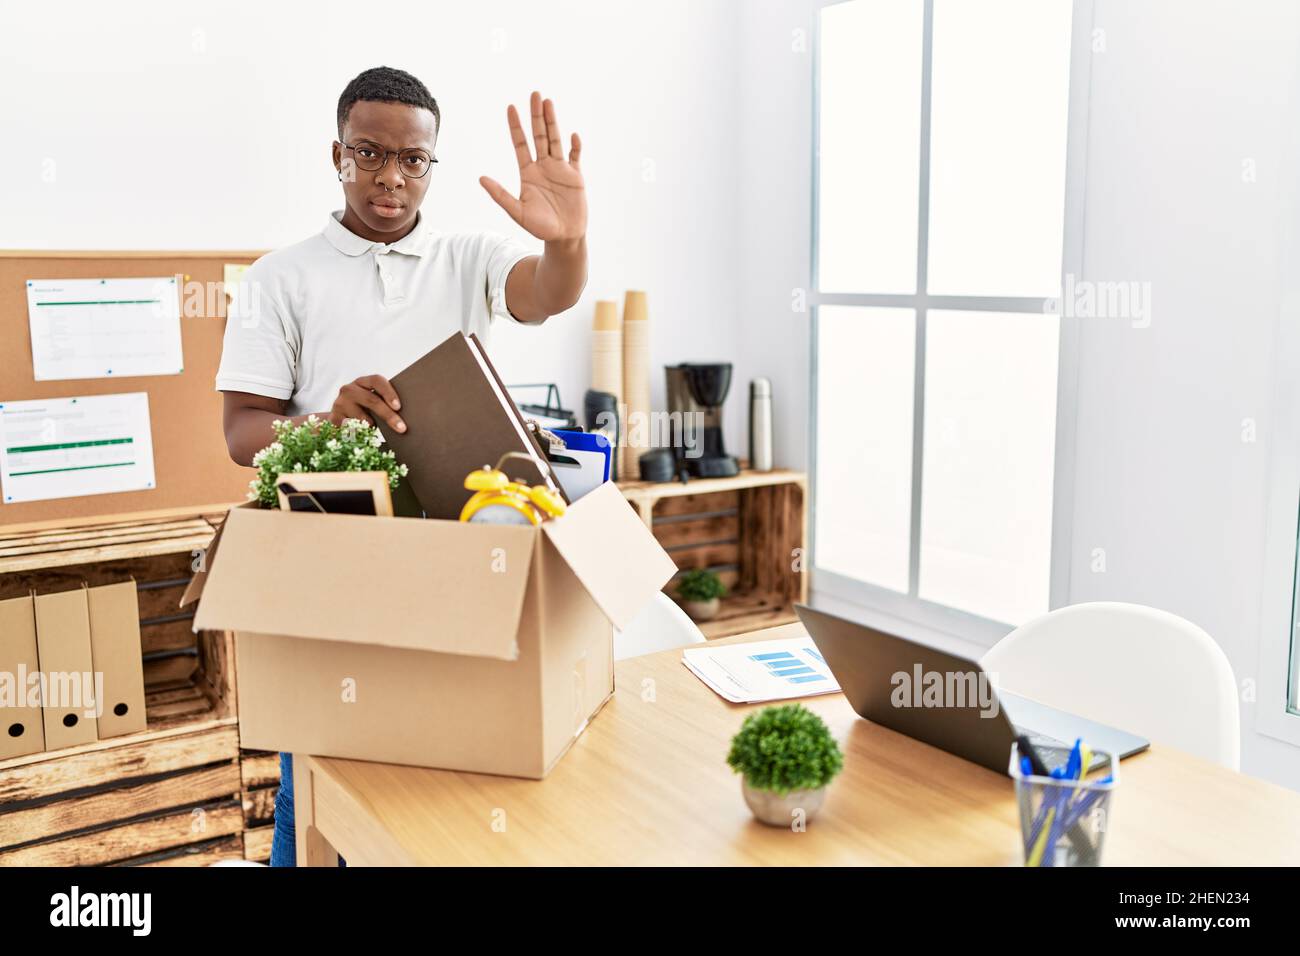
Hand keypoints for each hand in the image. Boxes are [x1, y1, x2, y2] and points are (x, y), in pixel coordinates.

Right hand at [330, 375, 404, 432]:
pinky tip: (363, 436)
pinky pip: (352, 429)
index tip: (398, 407)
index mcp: (363, 382)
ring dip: (373, 427)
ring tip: (376, 432)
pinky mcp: (334, 418)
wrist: (340, 420)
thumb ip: (385, 404)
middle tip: (401, 428)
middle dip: (388, 415)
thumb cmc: (364, 411)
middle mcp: (349, 389)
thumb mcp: (374, 403)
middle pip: (372, 400)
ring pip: (362, 418)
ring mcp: (340, 403)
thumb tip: (403, 419)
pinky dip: (361, 434)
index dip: (388, 392)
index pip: (377, 381)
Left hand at [480, 91, 586, 241]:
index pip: (520, 144)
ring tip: (549, 103)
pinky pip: (575, 157)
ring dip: (552, 122)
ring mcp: (560, 169)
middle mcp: (544, 166)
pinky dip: (575, 146)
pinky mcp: (576, 176)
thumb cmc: (540, 227)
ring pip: (555, 140)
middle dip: (536, 115)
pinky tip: (572, 136)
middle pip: (539, 135)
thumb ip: (500, 194)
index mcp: (528, 172)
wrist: (563, 237)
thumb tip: (480, 178)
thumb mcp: (517, 211)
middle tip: (534, 94)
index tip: (510, 108)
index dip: (515, 126)